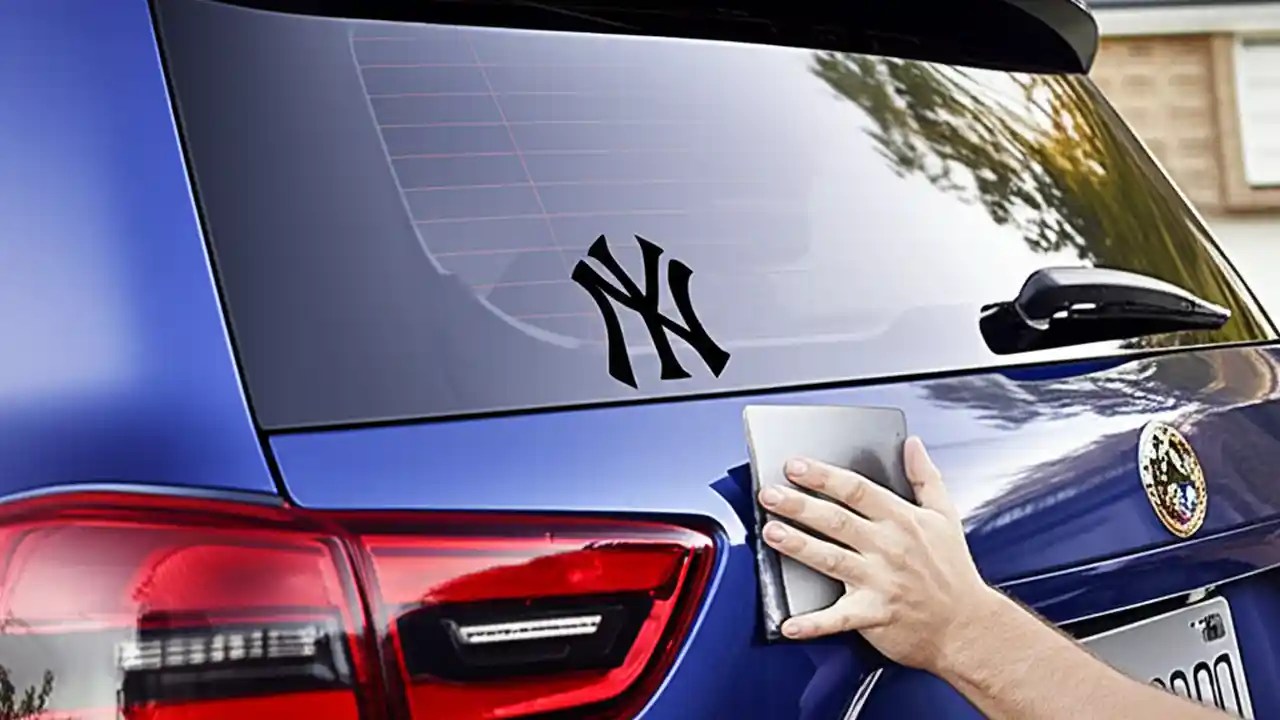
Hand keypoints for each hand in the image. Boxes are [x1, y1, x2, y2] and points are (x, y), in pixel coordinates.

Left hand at [757, 436, 996, 672]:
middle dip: (799, 505)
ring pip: (831, 559)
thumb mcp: (946, 516)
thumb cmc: (954, 572)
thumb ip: (926, 477)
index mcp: (902, 520)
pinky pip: (839, 618)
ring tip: (771, 533)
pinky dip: (813, 623)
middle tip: (769, 494)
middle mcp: (889, 548)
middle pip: (837, 520)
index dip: (824, 476)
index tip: (796, 466)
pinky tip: (789, 623)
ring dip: (799, 546)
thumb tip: (912, 444)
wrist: (969, 626)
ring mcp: (881, 581)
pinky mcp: (875, 613)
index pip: (857, 490)